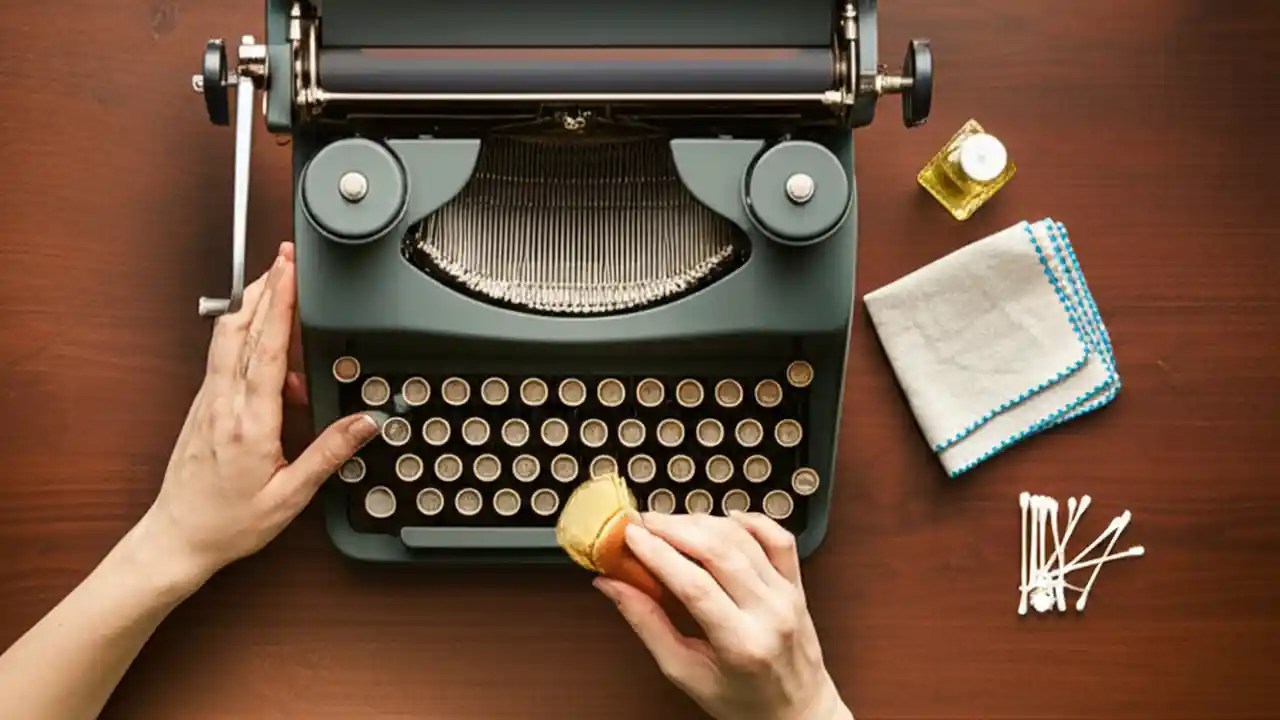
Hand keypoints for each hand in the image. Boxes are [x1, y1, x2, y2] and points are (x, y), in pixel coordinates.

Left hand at [136, 242, 378, 589]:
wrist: (177, 537)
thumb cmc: (229, 523)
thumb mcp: (290, 496)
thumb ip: (329, 454)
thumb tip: (365, 423)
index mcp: (248, 423)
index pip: (264, 348)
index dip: (279, 302)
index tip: (289, 269)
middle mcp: (222, 404)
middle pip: (240, 328)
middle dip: (264, 287)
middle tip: (285, 257)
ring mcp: (208, 401)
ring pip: (227, 338)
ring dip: (253, 307)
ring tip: (279, 287)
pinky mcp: (203, 406)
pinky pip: (225, 360)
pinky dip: (246, 339)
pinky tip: (271, 352)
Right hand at [595, 512, 850, 719]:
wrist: (798, 711)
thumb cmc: (741, 701)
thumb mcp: (685, 673)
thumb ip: (648, 625)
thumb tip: (610, 585)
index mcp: (740, 644)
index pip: (694, 585)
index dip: (658, 554)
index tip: (630, 535)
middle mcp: (770, 613)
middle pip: (719, 552)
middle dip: (675, 529)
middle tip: (644, 522)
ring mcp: (787, 595)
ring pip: (744, 539)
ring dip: (703, 522)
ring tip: (671, 524)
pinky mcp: (798, 584)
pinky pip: (778, 538)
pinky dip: (750, 521)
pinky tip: (723, 520)